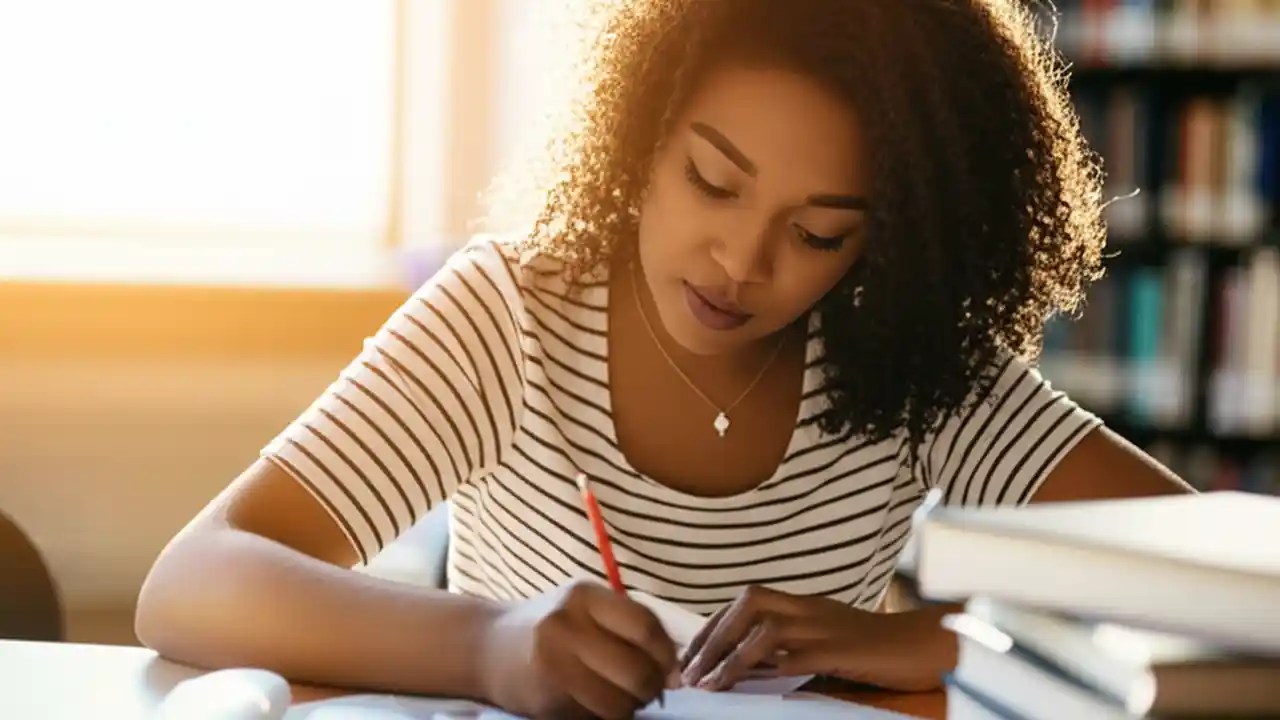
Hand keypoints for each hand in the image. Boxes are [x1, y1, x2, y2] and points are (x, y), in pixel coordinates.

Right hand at [480, 580, 678, 719]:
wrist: (487, 646)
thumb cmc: (551, 626)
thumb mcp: (587, 609)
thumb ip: (632, 628)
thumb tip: (675, 673)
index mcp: (584, 596)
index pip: (645, 627)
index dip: (668, 655)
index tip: (670, 670)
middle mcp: (566, 625)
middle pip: (636, 670)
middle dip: (650, 688)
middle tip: (646, 690)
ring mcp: (552, 663)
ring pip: (619, 703)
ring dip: (629, 708)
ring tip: (619, 697)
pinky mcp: (544, 698)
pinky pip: (594, 718)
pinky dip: (604, 717)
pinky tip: (593, 703)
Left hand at [679, 586, 954, 692]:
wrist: (925, 645)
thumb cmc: (877, 646)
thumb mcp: (828, 636)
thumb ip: (793, 642)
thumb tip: (750, 661)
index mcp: (804, 602)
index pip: (746, 600)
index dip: (714, 624)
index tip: (691, 651)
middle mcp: (808, 607)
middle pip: (747, 604)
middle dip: (712, 635)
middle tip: (689, 668)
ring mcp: (822, 626)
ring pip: (761, 629)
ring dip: (728, 655)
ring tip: (706, 682)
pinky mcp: (836, 650)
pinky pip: (790, 656)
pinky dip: (760, 670)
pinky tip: (741, 685)